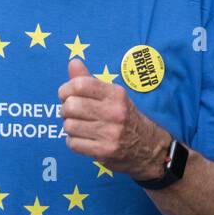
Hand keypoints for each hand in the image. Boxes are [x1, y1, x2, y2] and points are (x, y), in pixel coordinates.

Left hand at [58, 58, 166, 179]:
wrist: (149, 147)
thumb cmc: (124, 117)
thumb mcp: (113, 96)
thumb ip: (89, 80)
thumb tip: (73, 62)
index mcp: (115, 94)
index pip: (80, 85)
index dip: (65, 89)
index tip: (65, 95)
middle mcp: (114, 112)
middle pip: (71, 106)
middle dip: (65, 109)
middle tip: (70, 112)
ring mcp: (110, 134)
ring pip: (69, 126)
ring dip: (69, 126)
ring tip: (78, 126)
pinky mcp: (104, 152)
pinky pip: (73, 144)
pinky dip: (73, 141)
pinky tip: (83, 139)